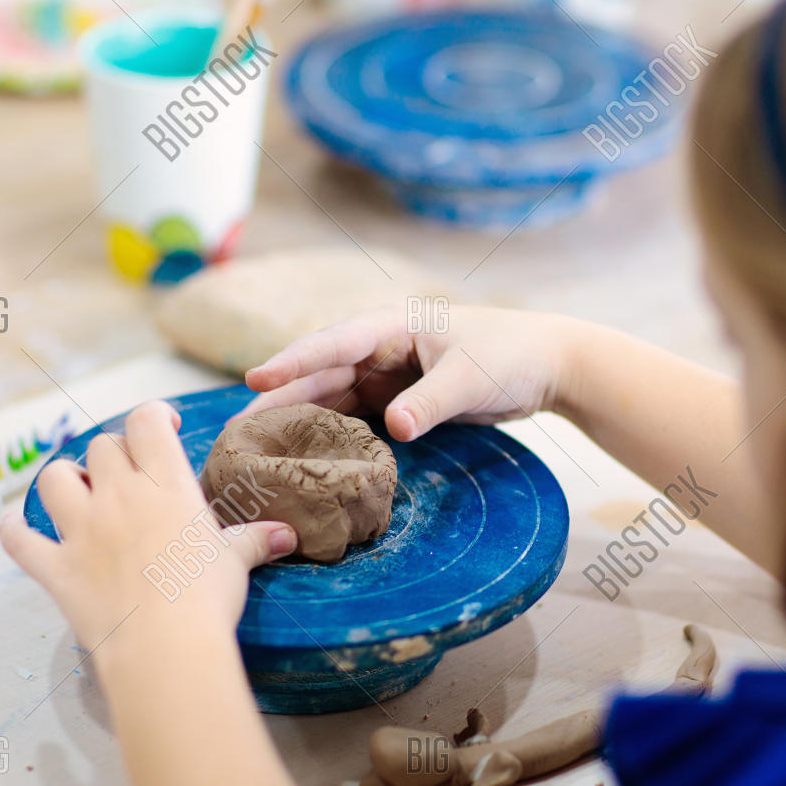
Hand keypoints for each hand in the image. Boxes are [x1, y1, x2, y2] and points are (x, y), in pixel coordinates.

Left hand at [1, 401, 295, 660]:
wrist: (166, 648)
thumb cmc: (208, 601)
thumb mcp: (236, 563)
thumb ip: (255, 540)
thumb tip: (286, 534)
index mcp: (167, 486)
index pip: (147, 423)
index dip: (153, 416)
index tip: (164, 429)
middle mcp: (119, 497)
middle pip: (103, 448)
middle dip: (115, 455)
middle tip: (131, 476)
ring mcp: (81, 530)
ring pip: (56, 478)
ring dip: (66, 479)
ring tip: (82, 493)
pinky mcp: (54, 567)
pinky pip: (18, 537)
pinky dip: (14, 528)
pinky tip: (18, 525)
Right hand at [241, 305, 576, 439]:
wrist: (547, 365)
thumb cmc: (511, 356)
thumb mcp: (471, 378)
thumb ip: (431, 402)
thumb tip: (393, 427)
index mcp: (393, 326)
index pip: (333, 343)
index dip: (294, 361)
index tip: (256, 377)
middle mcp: (380, 347)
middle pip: (320, 374)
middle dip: (279, 398)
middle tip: (237, 430)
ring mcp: (386, 374)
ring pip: (331, 398)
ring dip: (298, 421)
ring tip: (257, 449)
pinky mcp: (396, 399)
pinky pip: (353, 417)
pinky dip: (329, 435)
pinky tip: (303, 459)